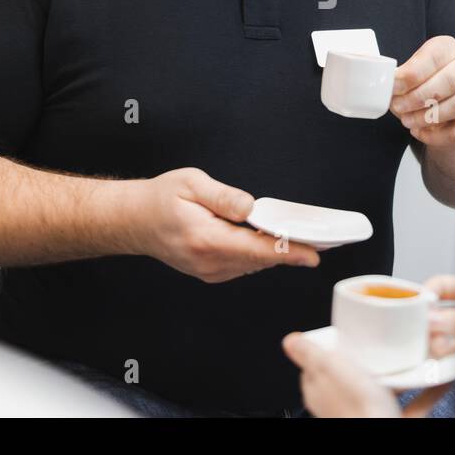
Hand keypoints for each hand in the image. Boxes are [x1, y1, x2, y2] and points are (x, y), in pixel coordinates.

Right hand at [129, 168, 319, 282]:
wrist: (134, 220)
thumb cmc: (160, 199)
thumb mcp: (191, 183)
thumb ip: (223, 197)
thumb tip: (250, 207)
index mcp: (206, 239)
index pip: (255, 250)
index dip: (287, 252)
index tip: (313, 255)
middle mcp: (209, 261)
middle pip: (260, 259)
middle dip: (289, 249)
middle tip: (321, 238)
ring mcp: (209, 271)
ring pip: (254, 264)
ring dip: (275, 252)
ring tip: (299, 236)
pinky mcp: (210, 272)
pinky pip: (243, 265)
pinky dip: (258, 254)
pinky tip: (267, 240)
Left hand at [281, 272, 454, 417]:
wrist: (382, 430)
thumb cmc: (357, 409)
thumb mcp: (329, 368)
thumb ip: (308, 353)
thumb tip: (289, 339)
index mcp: (320, 388)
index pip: (320, 360)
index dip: (333, 343)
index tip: (350, 329)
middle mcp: (341, 402)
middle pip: (355, 371)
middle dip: (371, 354)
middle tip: (385, 338)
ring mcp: (367, 411)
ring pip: (384, 385)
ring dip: (399, 368)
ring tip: (412, 352)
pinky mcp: (392, 418)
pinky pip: (412, 400)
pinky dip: (425, 387)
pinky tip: (436, 376)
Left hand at [391, 36, 454, 148]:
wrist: (451, 113)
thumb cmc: (426, 88)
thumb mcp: (412, 75)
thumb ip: (401, 78)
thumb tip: (386, 86)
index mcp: (449, 48)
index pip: (434, 56)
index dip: (412, 73)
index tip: (394, 87)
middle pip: (449, 81)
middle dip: (418, 97)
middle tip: (397, 107)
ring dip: (427, 116)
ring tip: (407, 121)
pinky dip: (438, 136)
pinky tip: (420, 132)